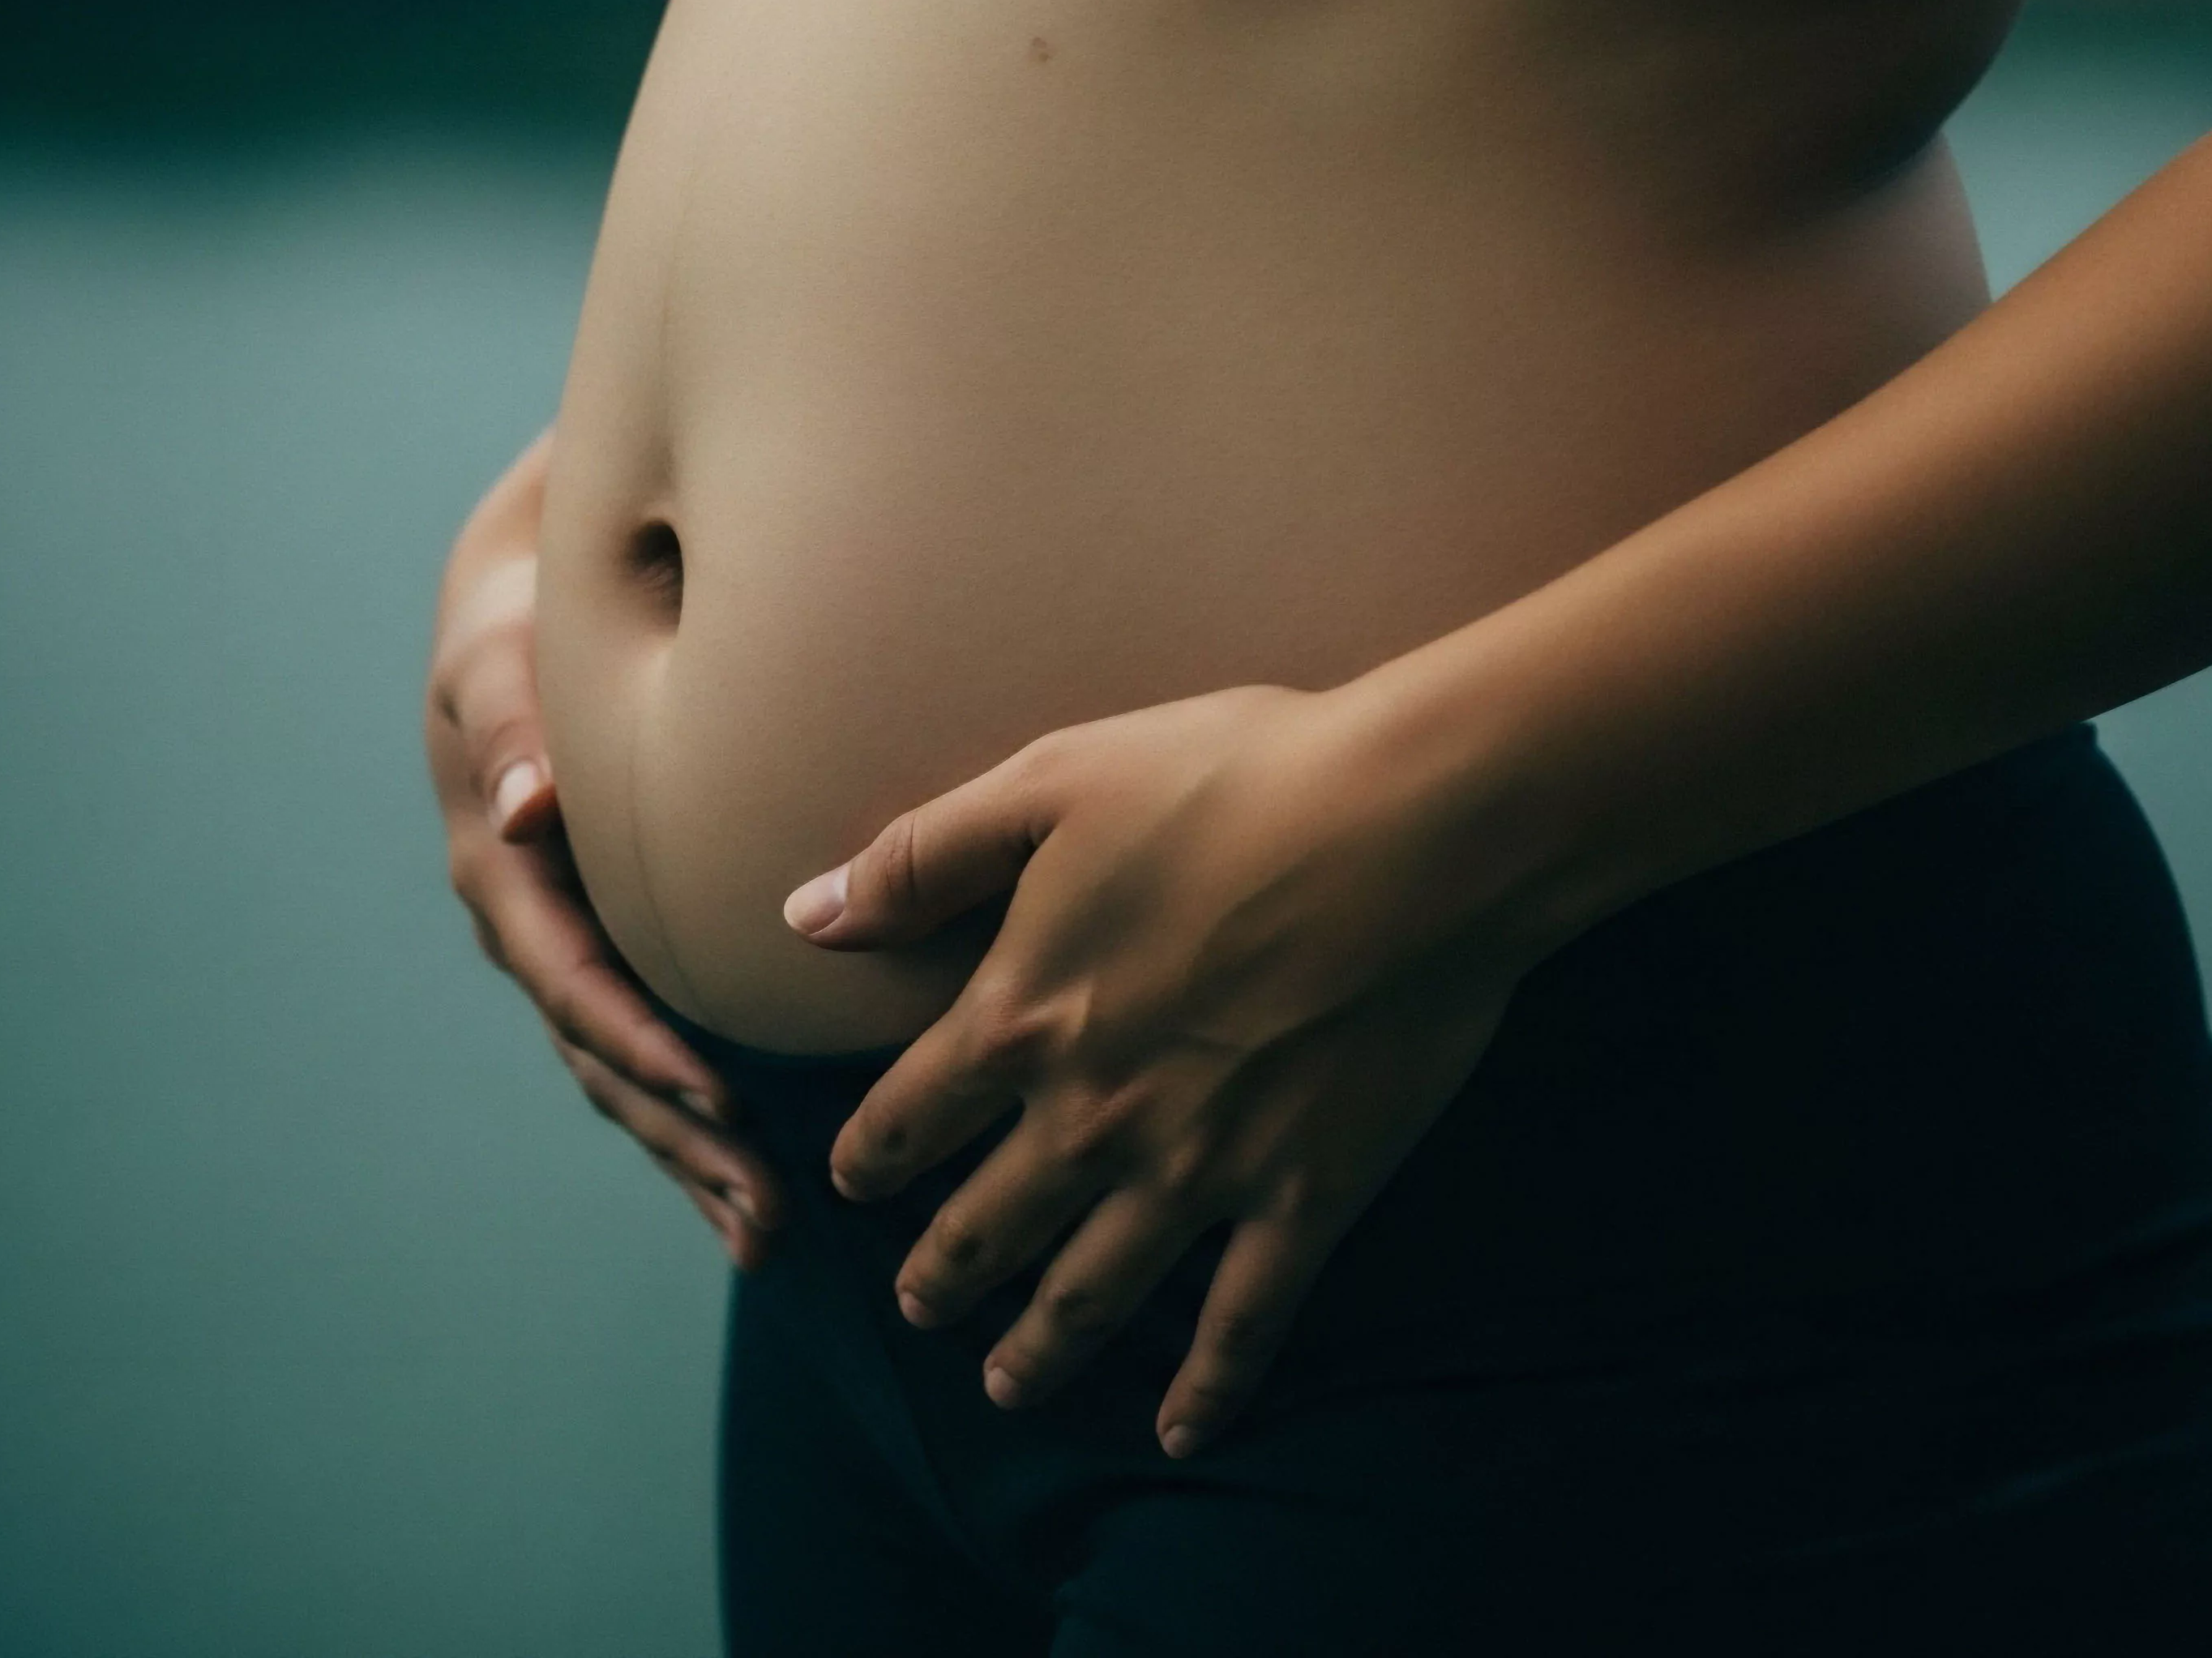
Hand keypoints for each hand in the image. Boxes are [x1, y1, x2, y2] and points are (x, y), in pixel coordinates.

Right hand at [426, 457, 778, 1268]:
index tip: (717, 1096)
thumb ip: (508, 732)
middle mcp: (537, 941)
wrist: (514, 630)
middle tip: (766, 1215)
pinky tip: (764, 1182)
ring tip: (770, 1236)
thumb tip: (525, 810)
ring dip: (695, 1160)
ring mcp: (574, 961)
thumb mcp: (493, 670)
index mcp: (508, 885)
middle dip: (684, 1144)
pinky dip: (701, 1124)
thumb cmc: (511, 639)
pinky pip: (655, 1056)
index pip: (578, 987)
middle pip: (610, 1066)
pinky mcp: (615, 963)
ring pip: (632, 1084)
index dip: (642, 1047)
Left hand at [792, 685, 1530, 1457]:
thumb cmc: (1236, 778)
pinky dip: (1206, 1389)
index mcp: (1022, 1015)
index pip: (911, 1113)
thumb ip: (921, 857)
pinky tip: (1180, 1433)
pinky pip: (1243, 1322)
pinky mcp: (1304, 1197)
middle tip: (917, 1309)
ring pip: (1092, 1290)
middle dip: (942, 1272)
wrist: (1415, 828)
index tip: (851, 1183)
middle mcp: (1092, 1118)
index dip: (871, 1154)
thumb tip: (797, 916)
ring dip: (1038, 1347)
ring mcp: (1199, 1172)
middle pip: (990, 1223)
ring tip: (1006, 1385)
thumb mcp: (1053, 781)